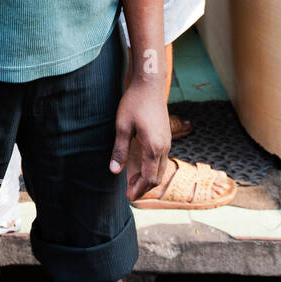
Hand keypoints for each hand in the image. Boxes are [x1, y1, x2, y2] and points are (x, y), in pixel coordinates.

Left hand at [109, 83, 170, 201]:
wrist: (150, 84)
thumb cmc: (134, 103)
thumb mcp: (122, 126)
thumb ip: (119, 150)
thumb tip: (114, 171)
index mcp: (153, 147)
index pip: (149, 178)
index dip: (138, 189)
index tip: (128, 197)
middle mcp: (164, 147)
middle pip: (156, 176)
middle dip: (143, 187)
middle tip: (128, 192)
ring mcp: (167, 141)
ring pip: (160, 168)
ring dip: (147, 178)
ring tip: (132, 182)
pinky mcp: (165, 136)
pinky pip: (161, 159)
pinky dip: (151, 167)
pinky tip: (139, 166)